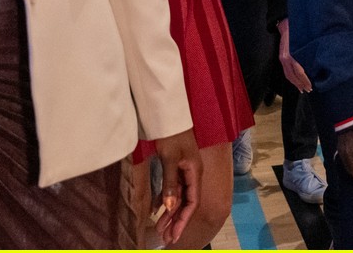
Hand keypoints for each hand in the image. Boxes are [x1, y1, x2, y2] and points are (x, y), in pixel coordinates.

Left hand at [152, 129, 201, 244]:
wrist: (169, 115)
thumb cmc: (171, 135)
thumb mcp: (169, 159)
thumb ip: (170, 183)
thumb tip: (170, 208)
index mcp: (195, 173)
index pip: (192, 203)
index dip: (183, 220)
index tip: (174, 235)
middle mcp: (192, 174)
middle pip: (186, 203)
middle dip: (176, 221)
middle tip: (165, 238)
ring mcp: (184, 171)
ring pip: (179, 197)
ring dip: (170, 213)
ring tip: (160, 228)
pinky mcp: (176, 167)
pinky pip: (172, 188)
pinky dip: (165, 200)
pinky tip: (157, 210)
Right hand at [277, 18, 311, 92]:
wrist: (285, 24)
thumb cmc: (297, 31)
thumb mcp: (304, 40)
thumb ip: (308, 51)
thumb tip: (319, 61)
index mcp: (291, 54)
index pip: (299, 71)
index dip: (305, 80)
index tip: (311, 85)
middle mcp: (285, 58)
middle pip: (293, 76)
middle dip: (300, 84)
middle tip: (309, 90)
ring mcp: (282, 58)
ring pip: (288, 75)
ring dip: (295, 83)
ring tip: (302, 89)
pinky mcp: (281, 58)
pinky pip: (286, 71)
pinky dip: (291, 78)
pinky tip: (296, 81)